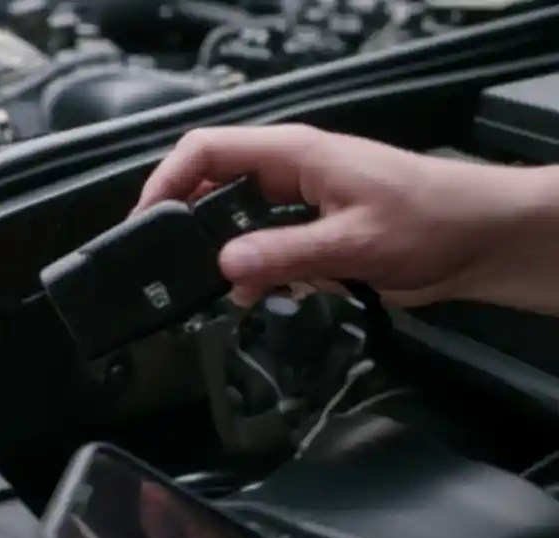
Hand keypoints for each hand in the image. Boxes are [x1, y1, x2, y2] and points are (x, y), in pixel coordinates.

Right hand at [135, 125, 558, 311]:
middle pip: (210, 187)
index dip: (165, 181)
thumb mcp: (354, 241)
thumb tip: (226, 266)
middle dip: (186, 224)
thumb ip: (287, 254)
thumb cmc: (432, 220)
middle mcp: (287, 174)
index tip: (145, 223)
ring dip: (221, 257)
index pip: (205, 150)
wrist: (482, 239)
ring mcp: (297, 204)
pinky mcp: (309, 234)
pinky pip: (261, 250)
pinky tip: (255, 296)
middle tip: (167, 266)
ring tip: (213, 291)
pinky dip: (251, 274)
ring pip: (232, 224)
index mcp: (292, 154)